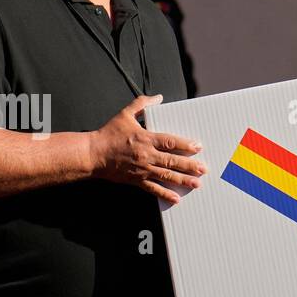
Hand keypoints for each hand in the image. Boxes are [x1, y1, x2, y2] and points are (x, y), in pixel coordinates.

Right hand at [88, 94, 205, 203]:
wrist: (93, 154)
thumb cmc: (108, 134)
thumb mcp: (124, 114)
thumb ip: (142, 104)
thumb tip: (158, 98)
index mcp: (145, 138)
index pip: (170, 142)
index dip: (185, 145)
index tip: (198, 147)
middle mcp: (146, 155)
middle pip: (172, 161)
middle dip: (189, 165)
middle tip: (203, 169)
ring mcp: (142, 169)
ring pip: (166, 176)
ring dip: (182, 180)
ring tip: (196, 183)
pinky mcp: (136, 180)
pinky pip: (153, 188)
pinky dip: (165, 194)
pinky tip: (176, 198)